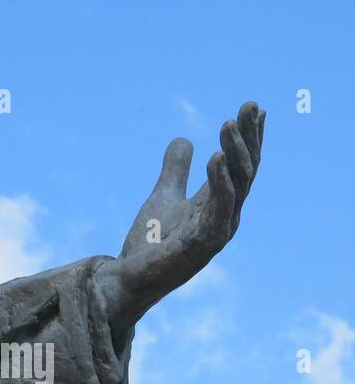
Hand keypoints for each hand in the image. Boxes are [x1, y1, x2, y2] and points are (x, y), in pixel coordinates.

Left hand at [98, 101, 264, 329]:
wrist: (130, 277)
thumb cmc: (151, 242)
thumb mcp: (163, 196)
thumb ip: (175, 170)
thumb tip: (184, 139)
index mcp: (219, 204)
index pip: (241, 165)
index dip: (249, 137)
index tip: (252, 106)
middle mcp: (226, 216)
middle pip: (245, 171)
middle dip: (249, 138)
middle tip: (248, 106)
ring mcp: (217, 230)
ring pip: (237, 186)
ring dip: (234, 153)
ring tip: (227, 124)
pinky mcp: (202, 243)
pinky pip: (218, 208)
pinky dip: (220, 182)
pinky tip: (215, 157)